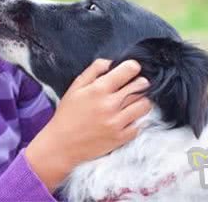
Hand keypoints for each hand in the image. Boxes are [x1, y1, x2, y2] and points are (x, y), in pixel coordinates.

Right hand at [24, 59, 151, 191]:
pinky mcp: (121, 138)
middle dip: (140, 82)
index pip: (129, 70)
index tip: (131, 69)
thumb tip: (111, 62)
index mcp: (99, 89)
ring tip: (132, 102)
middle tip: (134, 85)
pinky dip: (136, 120)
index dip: (132, 67)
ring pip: (145, 105)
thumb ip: (94, 70)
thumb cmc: (67, 114)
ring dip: (141, 100)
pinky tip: (127, 118)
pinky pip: (140, 124)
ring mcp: (117, 122)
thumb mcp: (76, 87)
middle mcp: (110, 105)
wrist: (62, 145)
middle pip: (141, 86)